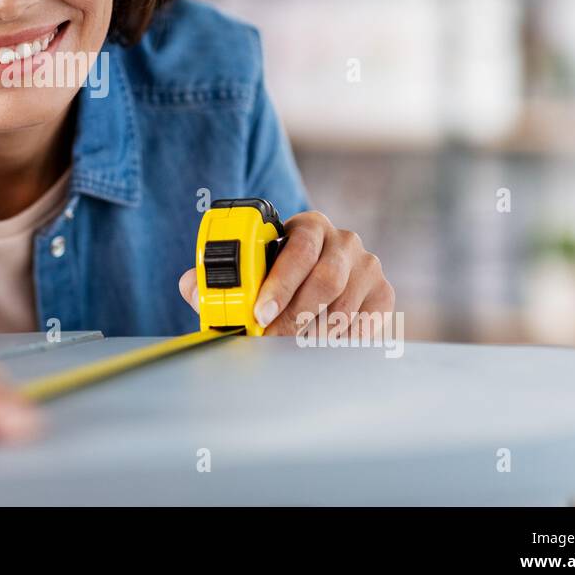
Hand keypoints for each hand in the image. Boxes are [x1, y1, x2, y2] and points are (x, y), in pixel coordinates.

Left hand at [178, 211, 393, 335]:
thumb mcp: (252, 270)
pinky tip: (320, 345)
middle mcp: (343, 241)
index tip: (260, 312)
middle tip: (271, 340)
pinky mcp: (383, 293)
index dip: (280, 283)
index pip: (300, 250)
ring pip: (343, 308)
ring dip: (313, 334)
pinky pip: (365, 324)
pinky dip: (340, 341)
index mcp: (308, 226)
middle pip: (326, 281)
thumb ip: (218, 278)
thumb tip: (191, 285)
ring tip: (290, 348)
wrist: (316, 279)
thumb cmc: (278, 275)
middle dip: (294, 317)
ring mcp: (367, 266)